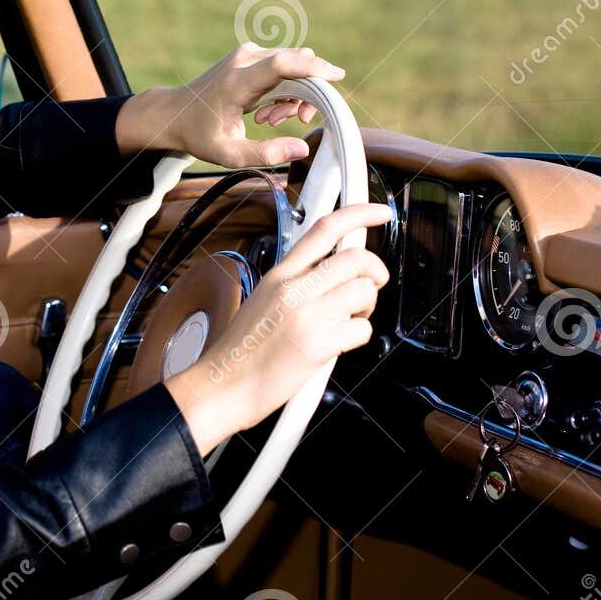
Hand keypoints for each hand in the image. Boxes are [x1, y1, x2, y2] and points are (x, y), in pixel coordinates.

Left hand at [114, 43, 345, 166]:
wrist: (174, 114)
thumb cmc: (199, 135)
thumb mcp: (229, 155)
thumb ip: (265, 154)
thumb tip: (302, 149)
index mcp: (237, 81)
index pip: (282, 63)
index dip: (312, 68)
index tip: (337, 76)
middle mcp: (244, 59)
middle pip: (295, 64)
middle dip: (306, 94)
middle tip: (291, 122)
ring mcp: (247, 54)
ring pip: (292, 66)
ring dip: (294, 95)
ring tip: (270, 121)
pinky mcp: (251, 56)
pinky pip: (284, 67)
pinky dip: (286, 90)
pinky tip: (267, 112)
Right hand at [164, 201, 392, 455]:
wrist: (221, 386)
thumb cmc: (240, 351)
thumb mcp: (262, 300)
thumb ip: (296, 282)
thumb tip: (333, 273)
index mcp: (279, 275)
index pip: (323, 229)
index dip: (358, 214)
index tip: (379, 213)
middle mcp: (293, 290)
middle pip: (356, 258)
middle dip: (375, 271)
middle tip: (370, 285)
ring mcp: (307, 316)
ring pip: (364, 291)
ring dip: (366, 307)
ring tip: (348, 319)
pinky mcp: (318, 345)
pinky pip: (361, 329)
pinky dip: (358, 336)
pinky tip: (338, 343)